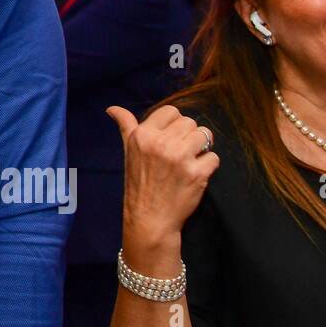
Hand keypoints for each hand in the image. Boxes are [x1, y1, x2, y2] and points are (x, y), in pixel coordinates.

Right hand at [107, 104, 219, 245]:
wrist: (149, 218)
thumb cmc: (139, 183)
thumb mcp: (128, 151)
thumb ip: (125, 126)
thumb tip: (111, 108)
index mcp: (143, 135)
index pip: (171, 111)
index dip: (174, 124)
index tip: (170, 139)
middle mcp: (160, 144)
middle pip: (190, 122)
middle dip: (188, 136)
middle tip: (180, 153)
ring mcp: (180, 158)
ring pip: (205, 135)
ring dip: (201, 148)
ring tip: (190, 161)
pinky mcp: (197, 174)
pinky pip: (214, 157)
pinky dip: (208, 166)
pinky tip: (195, 174)